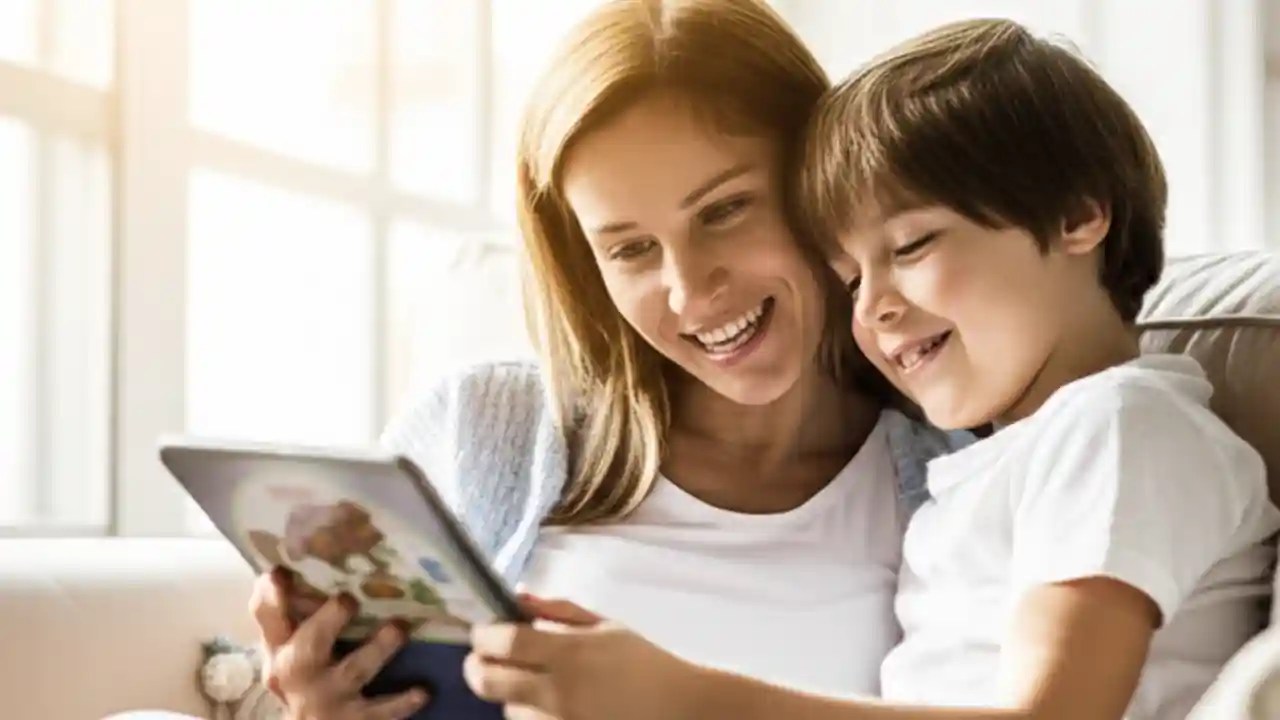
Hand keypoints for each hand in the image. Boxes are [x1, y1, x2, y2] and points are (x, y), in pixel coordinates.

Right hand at [249, 567, 429, 718]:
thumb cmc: (304, 672)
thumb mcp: (289, 643)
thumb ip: (295, 607)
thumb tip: (304, 554)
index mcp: (280, 646)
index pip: (267, 616)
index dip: (271, 594)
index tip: (279, 572)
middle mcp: (298, 671)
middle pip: (308, 645)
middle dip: (328, 620)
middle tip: (348, 599)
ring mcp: (326, 697)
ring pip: (352, 671)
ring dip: (377, 649)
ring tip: (399, 628)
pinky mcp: (353, 719)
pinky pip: (379, 711)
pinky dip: (402, 702)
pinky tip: (423, 691)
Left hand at [464, 595, 705, 719]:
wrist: (677, 709)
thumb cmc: (644, 662)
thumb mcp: (605, 625)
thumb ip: (559, 610)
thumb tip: (517, 597)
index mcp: (569, 653)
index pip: (503, 641)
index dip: (482, 634)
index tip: (484, 630)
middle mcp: (556, 691)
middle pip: (487, 681)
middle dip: (476, 666)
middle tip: (483, 658)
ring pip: (505, 710)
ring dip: (507, 694)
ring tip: (527, 682)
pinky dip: (527, 714)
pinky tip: (544, 704)